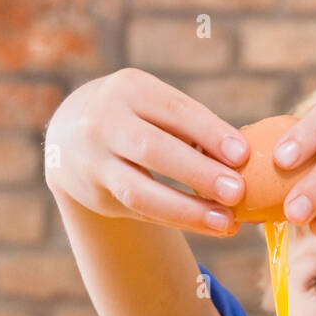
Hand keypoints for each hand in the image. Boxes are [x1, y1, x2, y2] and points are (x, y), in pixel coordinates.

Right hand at [43, 68, 249, 236]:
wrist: (72, 139)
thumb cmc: (137, 120)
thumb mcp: (154, 107)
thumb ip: (190, 129)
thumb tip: (244, 163)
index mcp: (130, 89)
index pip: (174, 109)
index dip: (209, 132)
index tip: (243, 154)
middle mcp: (104, 121)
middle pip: (153, 149)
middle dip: (198, 172)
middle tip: (238, 192)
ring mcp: (95, 160)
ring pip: (141, 190)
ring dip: (187, 209)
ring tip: (226, 222)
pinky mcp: (96, 194)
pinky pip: (140, 210)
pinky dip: (178, 219)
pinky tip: (209, 226)